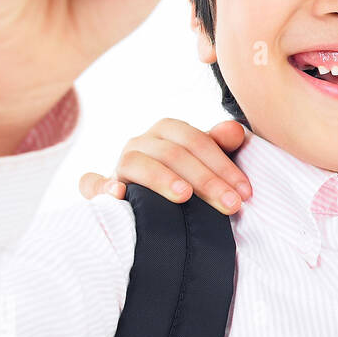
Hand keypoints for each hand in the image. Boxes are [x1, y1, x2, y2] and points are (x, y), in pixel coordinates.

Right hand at [80, 117, 251, 212]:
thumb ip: (221, 145)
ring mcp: (119, 163)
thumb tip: (235, 131)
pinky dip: (101, 187)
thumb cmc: (187, 176)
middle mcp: (142, 142)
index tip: (245, 193)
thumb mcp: (206, 161)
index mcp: (169, 131)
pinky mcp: (101, 186)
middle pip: (175, 155)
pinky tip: (118, 196)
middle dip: (206, 180)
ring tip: (184, 197)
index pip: (198, 142)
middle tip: (230, 206)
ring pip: (138, 164)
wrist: (153, 200)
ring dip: (161, 179)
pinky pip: (92, 184)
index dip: (224, 166)